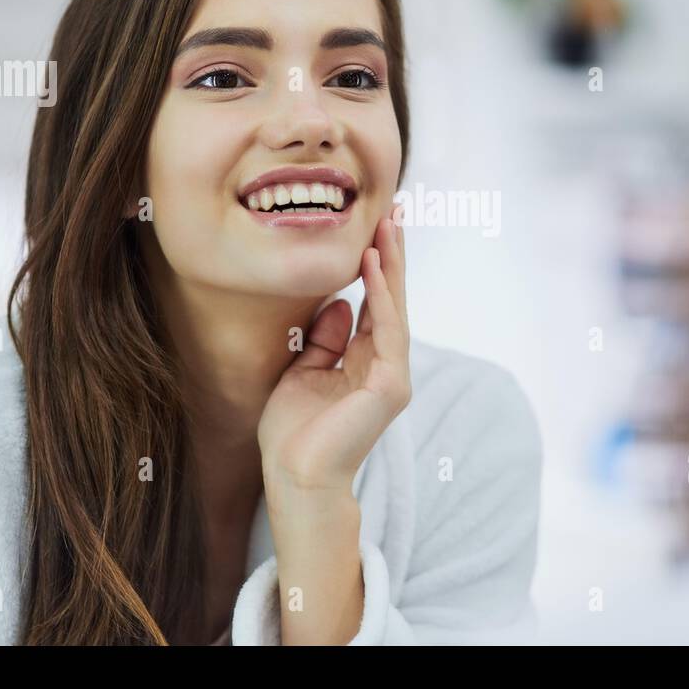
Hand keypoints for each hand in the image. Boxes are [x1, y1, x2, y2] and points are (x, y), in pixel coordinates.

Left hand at [258, 208, 410, 495]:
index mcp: (364, 363)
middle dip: (392, 256)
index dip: (376, 267)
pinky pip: (387, 330)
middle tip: (395, 212)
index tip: (375, 228)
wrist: (293, 476)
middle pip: (392, 300)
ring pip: (395, 309)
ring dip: (392, 266)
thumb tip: (339, 302)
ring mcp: (392, 376)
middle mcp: (385, 366)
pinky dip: (382, 296)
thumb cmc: (293, 432)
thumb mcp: (302, 370)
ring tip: (388, 227)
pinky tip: (375, 266)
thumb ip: (324, 337)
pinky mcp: (390, 387)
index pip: (375, 305)